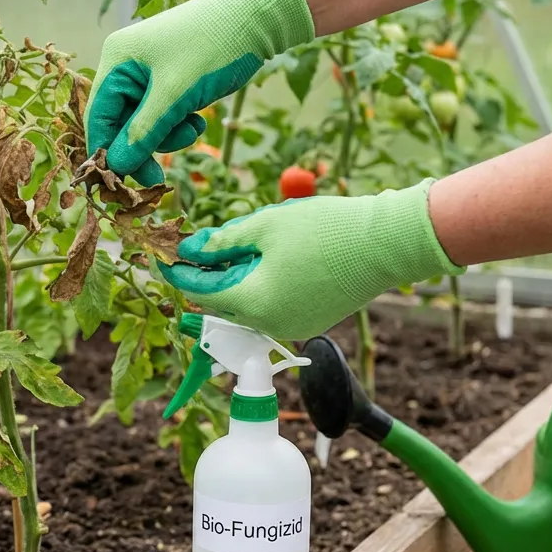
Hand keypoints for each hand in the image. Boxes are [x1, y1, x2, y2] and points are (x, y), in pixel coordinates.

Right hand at [85, 0, 313, 185]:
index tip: (119, 183)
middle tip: (157, 176)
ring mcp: (149, 74)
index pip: (97, 116)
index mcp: (116, 60)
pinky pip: (163, 116)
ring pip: (144, 124)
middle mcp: (127, 66)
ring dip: (166, 136)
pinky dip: (178, 124)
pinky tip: (198, 119)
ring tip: (193, 129)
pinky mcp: (171, 81)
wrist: (257, 17)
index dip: (106, 151)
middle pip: (120, 124)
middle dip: (143, 145)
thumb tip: (116, 167)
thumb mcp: (175, 94)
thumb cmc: (212, 46)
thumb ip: (143, 132)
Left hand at [158, 181, 462, 340]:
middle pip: (223, 301)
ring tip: (241, 244)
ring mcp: (294, 326)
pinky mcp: (312, 321)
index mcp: (254, 303)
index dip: (179, 270)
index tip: (164, 254)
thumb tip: (192, 248)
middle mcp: (271, 325)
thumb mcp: (264, 226)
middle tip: (201, 243)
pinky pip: (273, 306)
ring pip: (249, 304)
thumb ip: (222, 242)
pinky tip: (268, 257)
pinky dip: (262, 285)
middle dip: (209, 273)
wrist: (388, 243)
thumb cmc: (327, 230)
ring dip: (237, 278)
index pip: (201, 291)